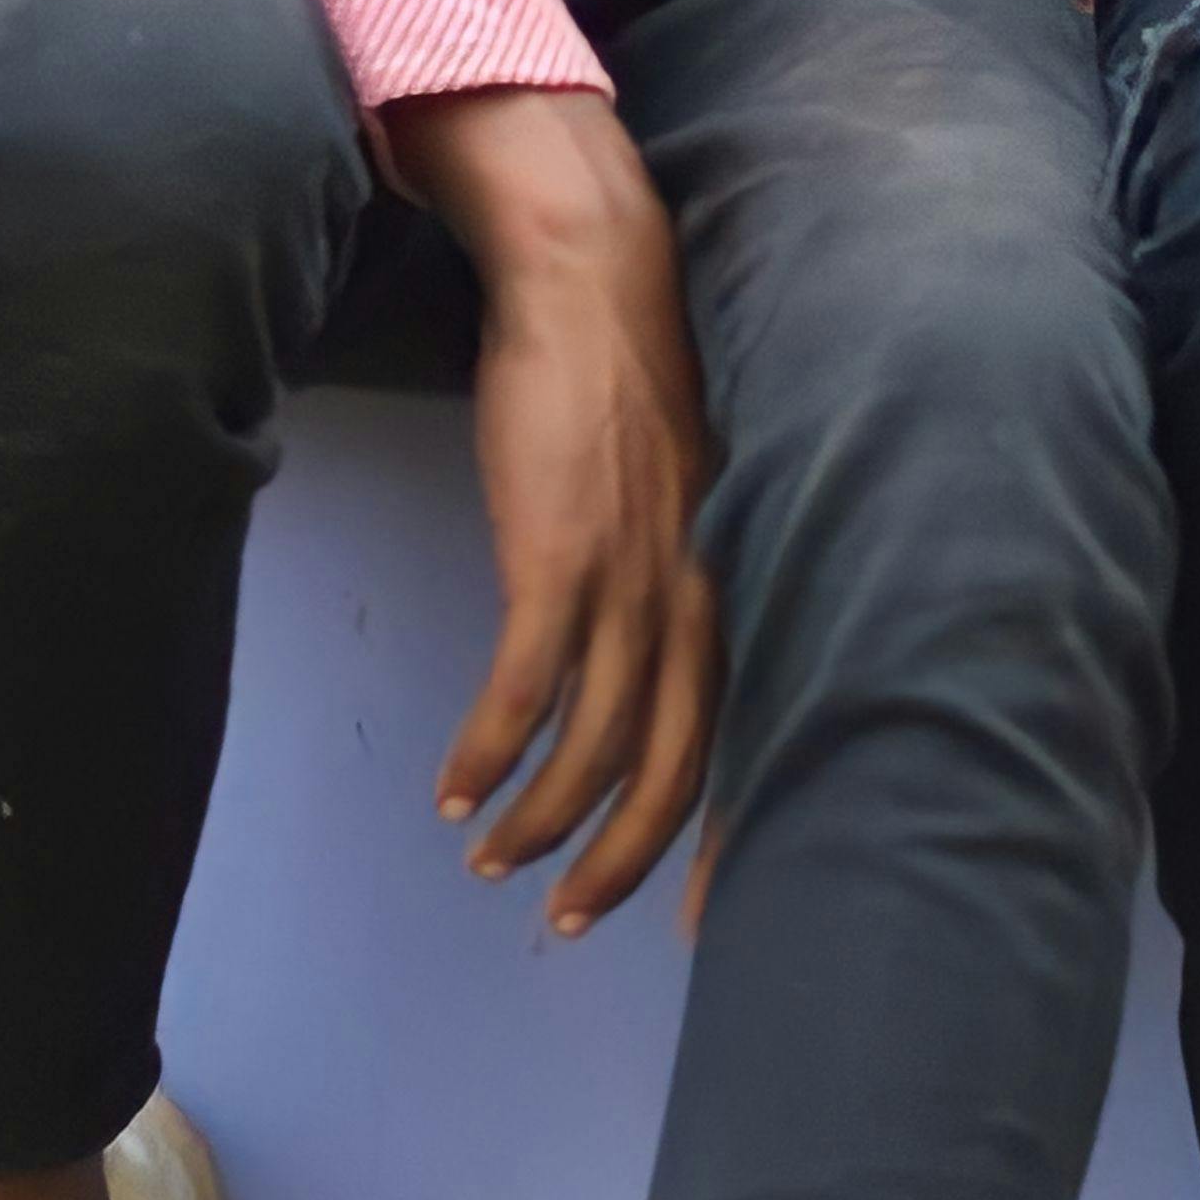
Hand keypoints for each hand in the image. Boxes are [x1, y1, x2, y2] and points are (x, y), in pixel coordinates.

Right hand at [387, 86, 722, 935]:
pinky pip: (522, 689)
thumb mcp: (683, 494)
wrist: (592, 279)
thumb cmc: (629, 381)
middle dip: (619, 860)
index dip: (716, 839)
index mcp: (732, 583)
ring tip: (490, 858)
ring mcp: (627, 579)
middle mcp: (695, 595)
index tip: (690, 921)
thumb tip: (649, 654)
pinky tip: (454, 789)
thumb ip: (679, 575)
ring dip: (538, 819)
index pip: (745, 738)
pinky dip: (489, 753)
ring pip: (594, 744)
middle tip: (567, 920)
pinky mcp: (554, 555)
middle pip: (674, 768)